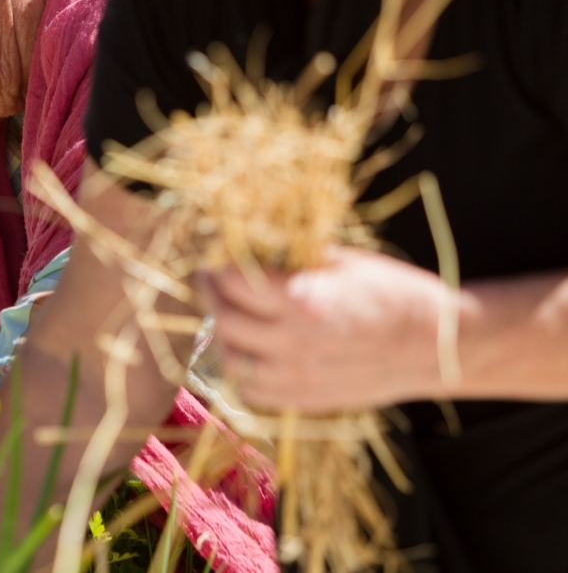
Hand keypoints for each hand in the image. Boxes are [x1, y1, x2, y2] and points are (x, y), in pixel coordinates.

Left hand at [199, 247, 449, 411]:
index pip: (234, 281)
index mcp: (304, 300)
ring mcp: (297, 377)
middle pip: (223, 320)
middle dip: (212, 296)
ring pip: (231, 360)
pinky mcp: (304, 399)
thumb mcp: (342, 261)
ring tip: (230, 314)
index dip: (219, 266)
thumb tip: (248, 247)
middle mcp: (294, 342)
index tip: (215, 258)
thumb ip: (291, 259)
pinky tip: (249, 349)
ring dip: (224, 334)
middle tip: (211, 281)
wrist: (436, 345)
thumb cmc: (393, 292)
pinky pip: (251, 390)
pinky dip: (242, 369)